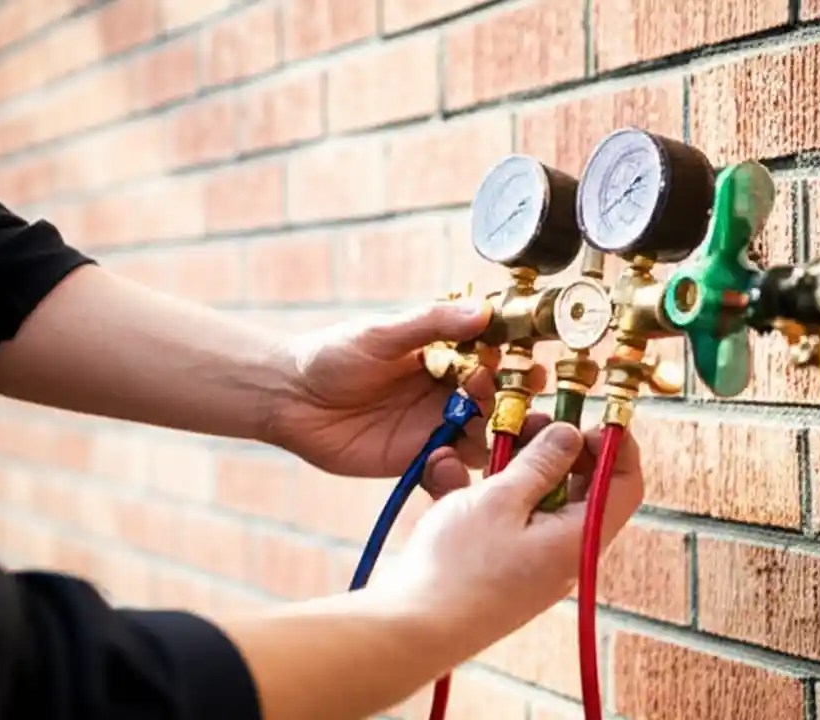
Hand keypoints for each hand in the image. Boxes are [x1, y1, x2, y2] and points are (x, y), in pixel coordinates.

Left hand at [268, 300, 543, 493]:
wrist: (290, 399)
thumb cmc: (332, 356)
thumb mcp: (382, 334)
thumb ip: (432, 324)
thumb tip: (481, 311)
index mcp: (444, 356)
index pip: (492, 361)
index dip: (513, 366)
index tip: (529, 370)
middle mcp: (446, 392)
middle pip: (496, 402)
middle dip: (509, 405)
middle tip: (510, 407)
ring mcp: (434, 427)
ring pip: (481, 437)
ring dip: (492, 439)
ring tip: (488, 436)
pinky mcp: (418, 459)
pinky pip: (451, 468)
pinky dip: (459, 469)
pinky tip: (448, 460)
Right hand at [370, 421, 643, 644]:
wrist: (413, 626)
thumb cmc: (457, 567)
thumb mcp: (500, 500)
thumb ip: (540, 464)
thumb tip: (570, 435)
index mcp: (578, 540)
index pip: (624, 484)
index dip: (614, 444)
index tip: (587, 415)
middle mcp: (564, 553)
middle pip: (581, 488)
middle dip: (556, 448)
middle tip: (528, 421)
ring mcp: (534, 561)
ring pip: (540, 500)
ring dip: (518, 468)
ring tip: (487, 446)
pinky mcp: (504, 565)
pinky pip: (512, 519)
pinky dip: (494, 494)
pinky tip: (457, 478)